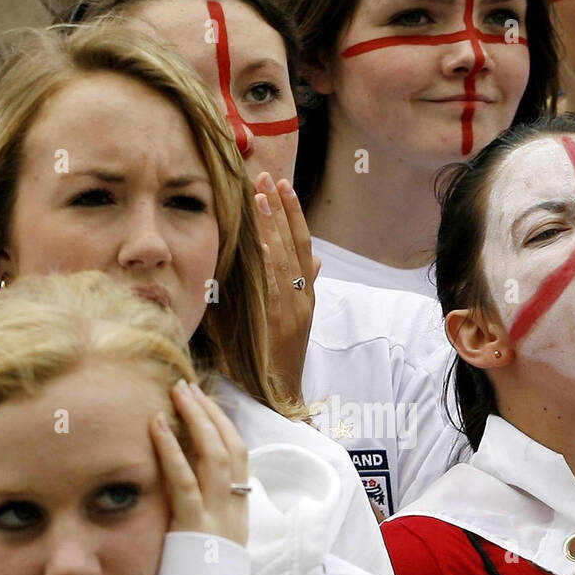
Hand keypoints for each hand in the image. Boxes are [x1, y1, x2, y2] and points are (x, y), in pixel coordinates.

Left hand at [150, 382, 249, 547]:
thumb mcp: (209, 554)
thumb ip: (203, 527)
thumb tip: (187, 507)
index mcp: (240, 516)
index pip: (240, 460)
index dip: (224, 427)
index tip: (205, 406)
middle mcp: (235, 512)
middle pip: (231, 448)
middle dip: (210, 413)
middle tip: (187, 388)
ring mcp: (218, 518)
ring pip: (215, 455)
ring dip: (196, 418)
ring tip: (176, 393)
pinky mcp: (194, 528)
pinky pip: (184, 480)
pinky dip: (171, 449)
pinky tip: (157, 425)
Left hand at [255, 172, 319, 400]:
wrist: (280, 396)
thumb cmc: (279, 359)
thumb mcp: (296, 320)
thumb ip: (304, 287)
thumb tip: (315, 258)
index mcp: (305, 296)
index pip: (302, 245)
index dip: (293, 214)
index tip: (282, 186)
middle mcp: (300, 300)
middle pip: (293, 246)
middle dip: (280, 210)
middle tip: (266, 178)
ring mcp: (289, 311)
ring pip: (282, 261)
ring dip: (272, 227)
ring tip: (260, 196)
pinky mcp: (276, 325)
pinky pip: (271, 289)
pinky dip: (267, 264)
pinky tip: (260, 241)